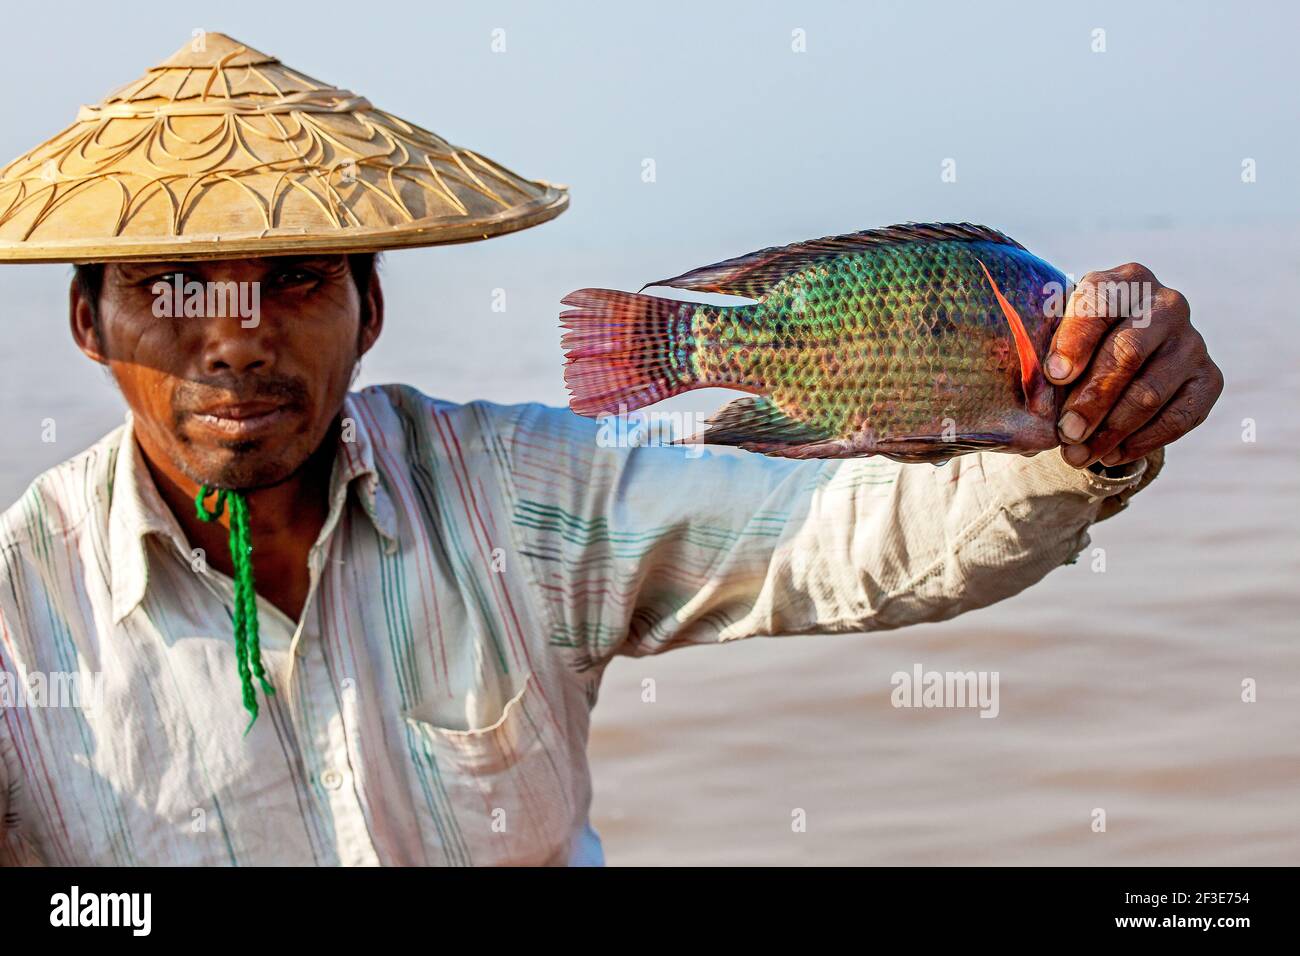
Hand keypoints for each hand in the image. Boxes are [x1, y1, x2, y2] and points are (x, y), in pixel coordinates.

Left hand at [1044, 262, 1222, 467]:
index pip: (1100, 304)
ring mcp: (1193, 341)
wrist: (1120, 354)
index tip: (1055, 376)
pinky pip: (1180, 417)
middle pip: (1128, 354)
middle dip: (1092, 399)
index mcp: (1124, 281)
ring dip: (1111, 431)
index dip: (1076, 342)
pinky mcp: (1209, 378)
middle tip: (1066, 433)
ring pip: (1151, 392)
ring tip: (1077, 455)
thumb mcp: (1056, 335)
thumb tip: (1050, 388)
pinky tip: (1110, 455)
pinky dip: (1141, 441)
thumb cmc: (1078, 343)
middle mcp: (1166, 304)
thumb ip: (1048, 353)